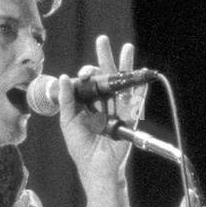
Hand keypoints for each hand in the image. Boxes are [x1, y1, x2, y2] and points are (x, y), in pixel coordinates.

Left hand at [57, 35, 146, 187]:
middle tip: (102, 39)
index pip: (89, 81)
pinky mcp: (129, 118)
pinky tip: (142, 74)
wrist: (95, 167)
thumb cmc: (81, 147)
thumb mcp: (68, 121)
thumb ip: (66, 100)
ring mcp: (117, 109)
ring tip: (127, 48)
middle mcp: (104, 102)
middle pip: (106, 76)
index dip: (87, 73)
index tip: (83, 73)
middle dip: (105, 57)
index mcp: (89, 102)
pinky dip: (139, 88)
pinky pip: (136, 101)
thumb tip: (64, 77)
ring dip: (125, 66)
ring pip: (122, 83)